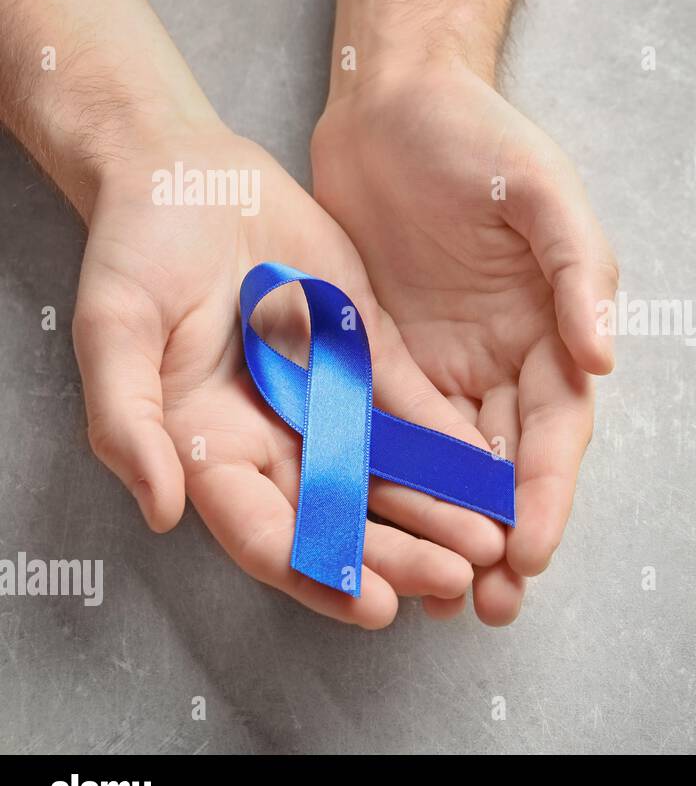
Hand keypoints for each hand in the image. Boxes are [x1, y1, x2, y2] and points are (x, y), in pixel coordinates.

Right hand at [74, 123, 494, 626]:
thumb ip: (127, 421)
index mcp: (213, 451)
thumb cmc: (135, 253)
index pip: (269, 535)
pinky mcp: (367, 361)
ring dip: (438, 513)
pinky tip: (492, 468)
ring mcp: (327, 404)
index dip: (319, 575)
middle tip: (457, 578)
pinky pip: (415, 411)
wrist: (189, 178)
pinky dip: (451, 444)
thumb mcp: (112, 330)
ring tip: (490, 540)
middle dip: (400, 555)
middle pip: (344, 518)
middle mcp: (277, 443)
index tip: (375, 607)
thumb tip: (162, 510)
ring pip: (390, 475)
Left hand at [311, 60, 617, 624]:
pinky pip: (388, 435)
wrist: (392, 103)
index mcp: (551, 333)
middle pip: (507, 468)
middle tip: (490, 605)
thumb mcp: (541, 194)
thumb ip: (576, 272)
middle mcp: (502, 363)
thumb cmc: (479, 139)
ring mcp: (443, 367)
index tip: (533, 553)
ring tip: (439, 597)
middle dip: (503, 538)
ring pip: (450, 469)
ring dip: (449, 533)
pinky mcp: (384, 360)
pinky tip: (378, 532)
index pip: (555, 432)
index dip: (549, 494)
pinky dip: (390, 488)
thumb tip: (604, 360)